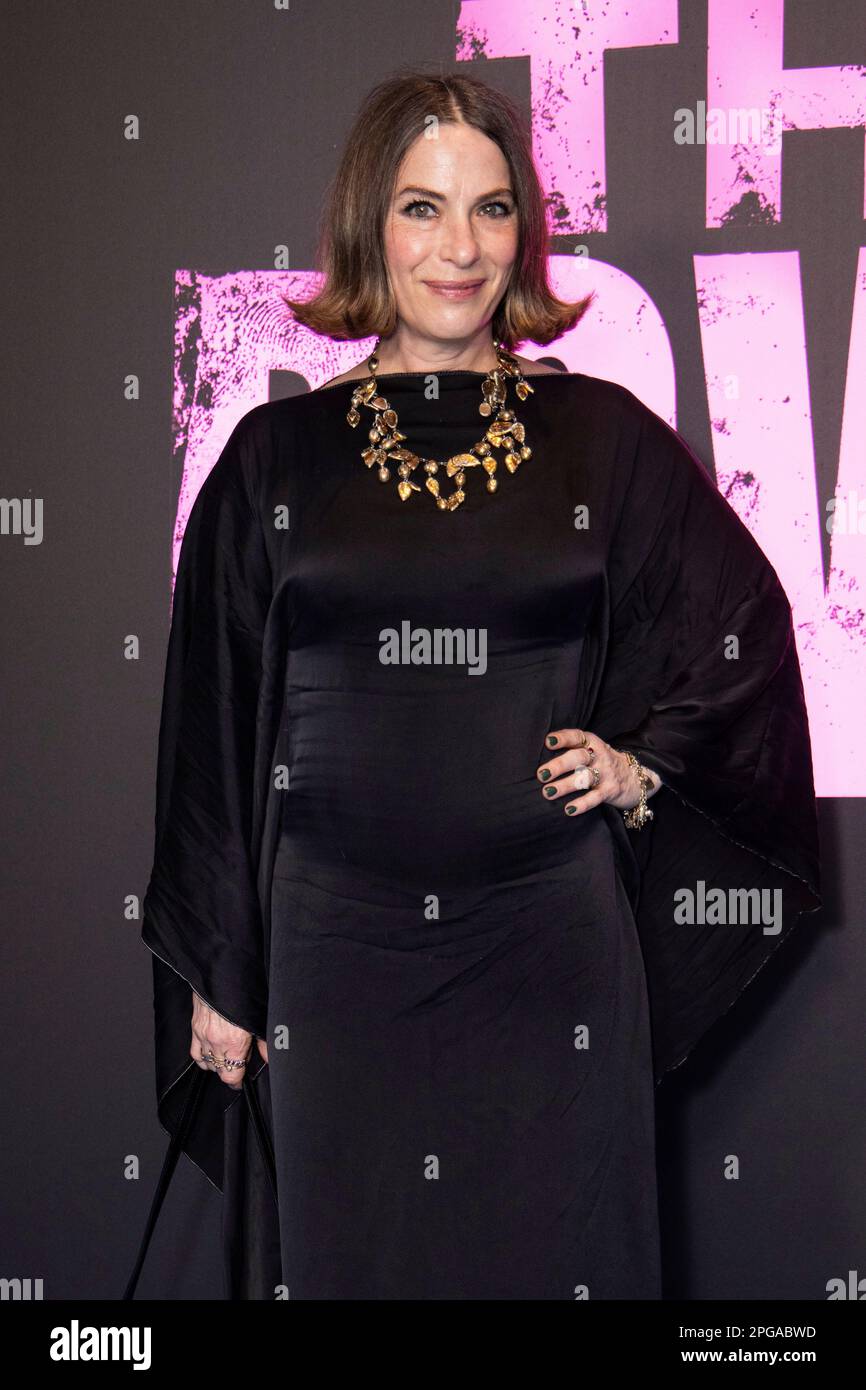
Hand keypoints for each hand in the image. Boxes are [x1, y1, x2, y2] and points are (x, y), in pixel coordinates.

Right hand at [190, 991, 268, 1089]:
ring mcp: (203, 1034)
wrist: (222, 974)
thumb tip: (268, 1057)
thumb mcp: (258, 1019)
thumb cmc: (243, 993)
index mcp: (233, 1042)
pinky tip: (210, 1054)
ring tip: (226, 1058)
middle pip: (219, 1071)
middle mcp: (216, 1041)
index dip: (237, 1082)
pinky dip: (202, 1056)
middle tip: (239, 1062)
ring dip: (216, 1064)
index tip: (241, 1081)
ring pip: (206, 1063)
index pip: (231, 1076)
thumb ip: (264, 1042)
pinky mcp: (195, 1027)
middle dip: (230, 1070)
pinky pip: (195, 1051)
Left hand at [536, 727, 660, 817]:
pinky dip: (582, 804)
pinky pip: (595, 798)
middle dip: (559, 765)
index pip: (577, 736)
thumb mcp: (594, 751)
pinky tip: (568, 809)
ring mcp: (606, 773)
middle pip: (578, 757)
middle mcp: (600, 756)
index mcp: (593, 744)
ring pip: (584, 778)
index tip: (547, 742)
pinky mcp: (611, 791)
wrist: (636, 779)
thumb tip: (541, 757)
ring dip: (565, 785)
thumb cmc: (604, 764)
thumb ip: (574, 750)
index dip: (563, 738)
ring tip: (548, 792)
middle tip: (541, 774)